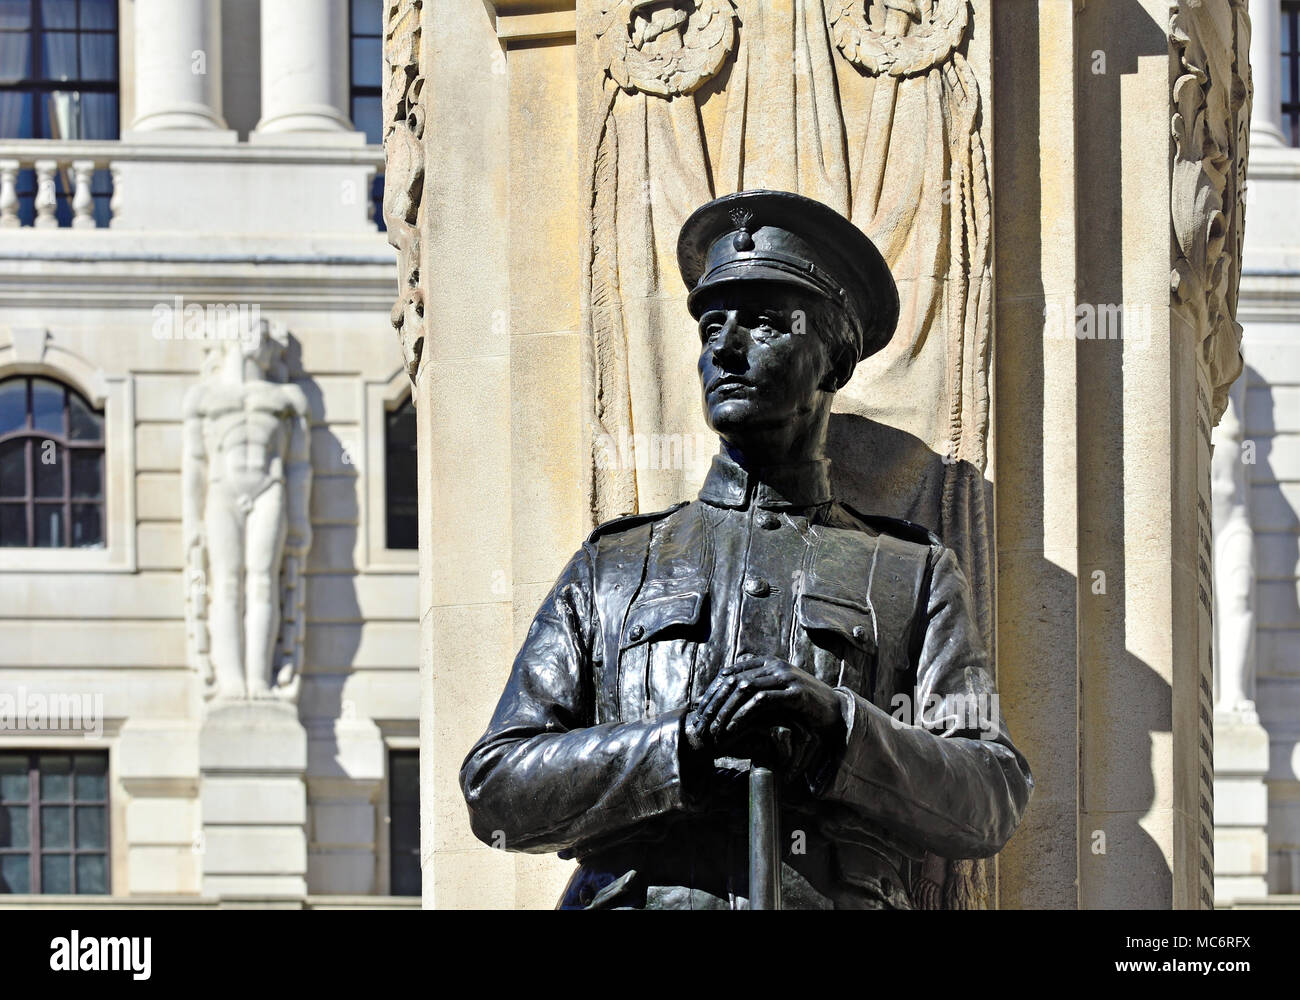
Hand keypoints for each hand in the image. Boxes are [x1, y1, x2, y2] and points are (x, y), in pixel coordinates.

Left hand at [685, 655, 844, 775]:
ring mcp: (786, 677)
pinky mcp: (795, 693)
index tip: (699, 710)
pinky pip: (761, 700)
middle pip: (734, 680)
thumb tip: (723, 697)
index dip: (712, 692)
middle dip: (714, 703)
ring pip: (744, 689)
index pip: (730, 673)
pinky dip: (743, 714)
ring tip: (715, 729)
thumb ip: (755, 691)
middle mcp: (774, 665)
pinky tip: (733, 728)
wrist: (835, 712)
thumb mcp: (775, 694)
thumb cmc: (801, 706)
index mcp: (767, 662)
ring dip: (726, 711)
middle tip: (702, 723)